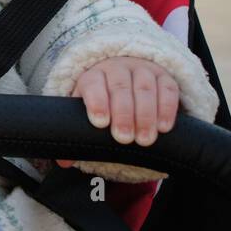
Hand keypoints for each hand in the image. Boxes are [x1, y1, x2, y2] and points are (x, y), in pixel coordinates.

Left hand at [55, 56, 180, 167]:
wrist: (127, 76)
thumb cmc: (104, 100)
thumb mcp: (87, 111)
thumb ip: (77, 134)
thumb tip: (63, 162)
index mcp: (93, 75)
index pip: (92, 84)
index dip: (96, 102)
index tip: (100, 123)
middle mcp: (117, 69)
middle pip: (120, 87)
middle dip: (123, 114)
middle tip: (124, 139)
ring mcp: (142, 70)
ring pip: (144, 88)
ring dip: (146, 115)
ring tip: (145, 140)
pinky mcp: (164, 76)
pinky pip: (167, 89)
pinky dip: (166, 108)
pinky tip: (163, 128)